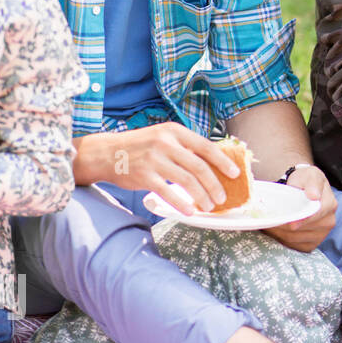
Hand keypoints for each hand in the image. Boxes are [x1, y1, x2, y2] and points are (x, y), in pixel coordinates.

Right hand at [87, 123, 241, 215]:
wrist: (106, 153)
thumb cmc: (141, 146)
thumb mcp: (164, 137)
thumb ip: (185, 147)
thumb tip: (214, 162)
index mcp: (174, 131)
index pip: (206, 147)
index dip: (223, 162)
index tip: (234, 174)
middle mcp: (165, 143)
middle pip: (199, 167)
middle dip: (215, 185)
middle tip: (222, 197)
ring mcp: (154, 160)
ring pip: (187, 181)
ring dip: (202, 196)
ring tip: (209, 206)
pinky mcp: (144, 176)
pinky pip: (168, 193)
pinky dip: (182, 204)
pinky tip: (190, 211)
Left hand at [264, 165, 336, 252]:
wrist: (304, 189)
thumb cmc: (304, 181)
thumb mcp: (308, 175)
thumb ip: (311, 183)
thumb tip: (314, 196)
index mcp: (329, 204)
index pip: (315, 216)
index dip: (302, 220)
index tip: (289, 222)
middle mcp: (329, 221)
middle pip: (303, 230)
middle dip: (284, 226)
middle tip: (269, 221)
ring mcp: (321, 234)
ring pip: (296, 239)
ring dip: (280, 233)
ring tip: (269, 224)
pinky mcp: (312, 243)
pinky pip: (295, 246)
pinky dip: (283, 240)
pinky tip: (277, 231)